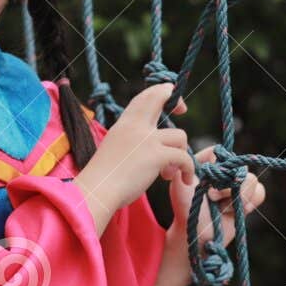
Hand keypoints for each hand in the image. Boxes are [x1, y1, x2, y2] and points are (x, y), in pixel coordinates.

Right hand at [72, 82, 194, 233]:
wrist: (97, 191)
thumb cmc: (103, 177)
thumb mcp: (115, 147)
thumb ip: (131, 139)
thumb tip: (150, 140)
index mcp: (124, 123)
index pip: (145, 96)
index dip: (161, 93)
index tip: (170, 106)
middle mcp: (135, 126)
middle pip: (160, 95)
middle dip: (177, 100)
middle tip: (182, 110)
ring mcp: (147, 140)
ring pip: (180, 135)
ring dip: (182, 153)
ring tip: (169, 173)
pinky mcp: (156, 156)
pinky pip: (184, 157)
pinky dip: (188, 169)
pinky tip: (185, 180)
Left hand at [167, 144, 265, 249]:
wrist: (194, 235)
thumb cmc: (184, 210)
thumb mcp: (179, 184)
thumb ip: (187, 164)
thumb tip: (208, 152)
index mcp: (208, 165)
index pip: (219, 152)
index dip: (218, 164)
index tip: (208, 179)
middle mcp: (224, 173)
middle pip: (239, 166)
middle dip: (226, 185)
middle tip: (211, 197)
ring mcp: (236, 187)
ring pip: (252, 180)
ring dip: (236, 196)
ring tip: (220, 208)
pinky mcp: (246, 202)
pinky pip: (260, 192)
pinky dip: (249, 202)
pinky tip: (236, 211)